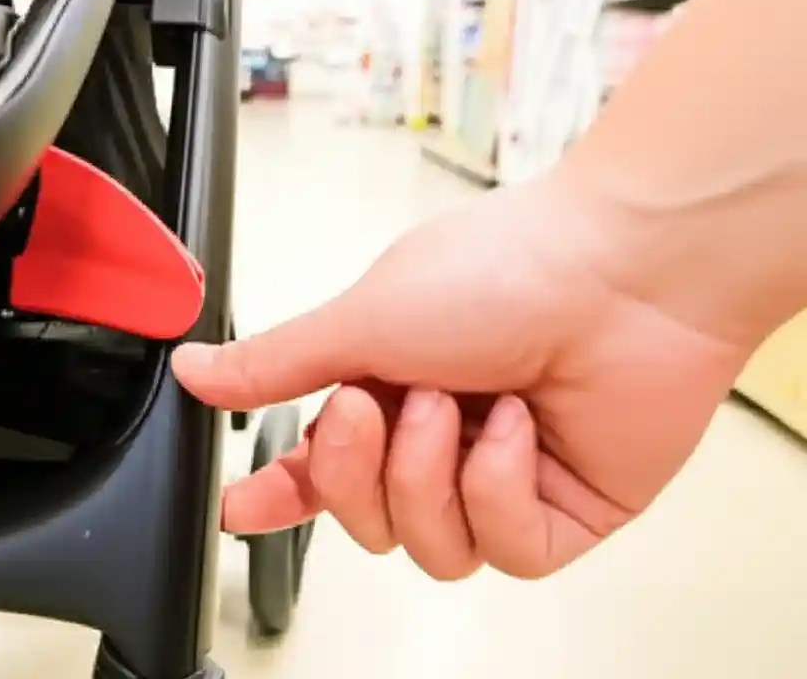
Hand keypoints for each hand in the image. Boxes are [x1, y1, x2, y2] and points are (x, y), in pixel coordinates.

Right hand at [172, 182, 753, 579]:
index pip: (319, 466)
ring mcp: (501, 477)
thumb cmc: (503, 270)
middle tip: (374, 407)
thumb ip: (275, 363)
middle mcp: (440, 438)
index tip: (239, 508)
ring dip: (428, 473)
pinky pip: (501, 550)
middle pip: (366, 519)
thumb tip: (195, 369)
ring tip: (460, 406)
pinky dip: (496, 488)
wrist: (627, 270)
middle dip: (359, 471)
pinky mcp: (560, 512)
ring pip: (429, 546)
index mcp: (387, 388)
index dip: (278, 493)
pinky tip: (518, 430)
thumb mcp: (362, 317)